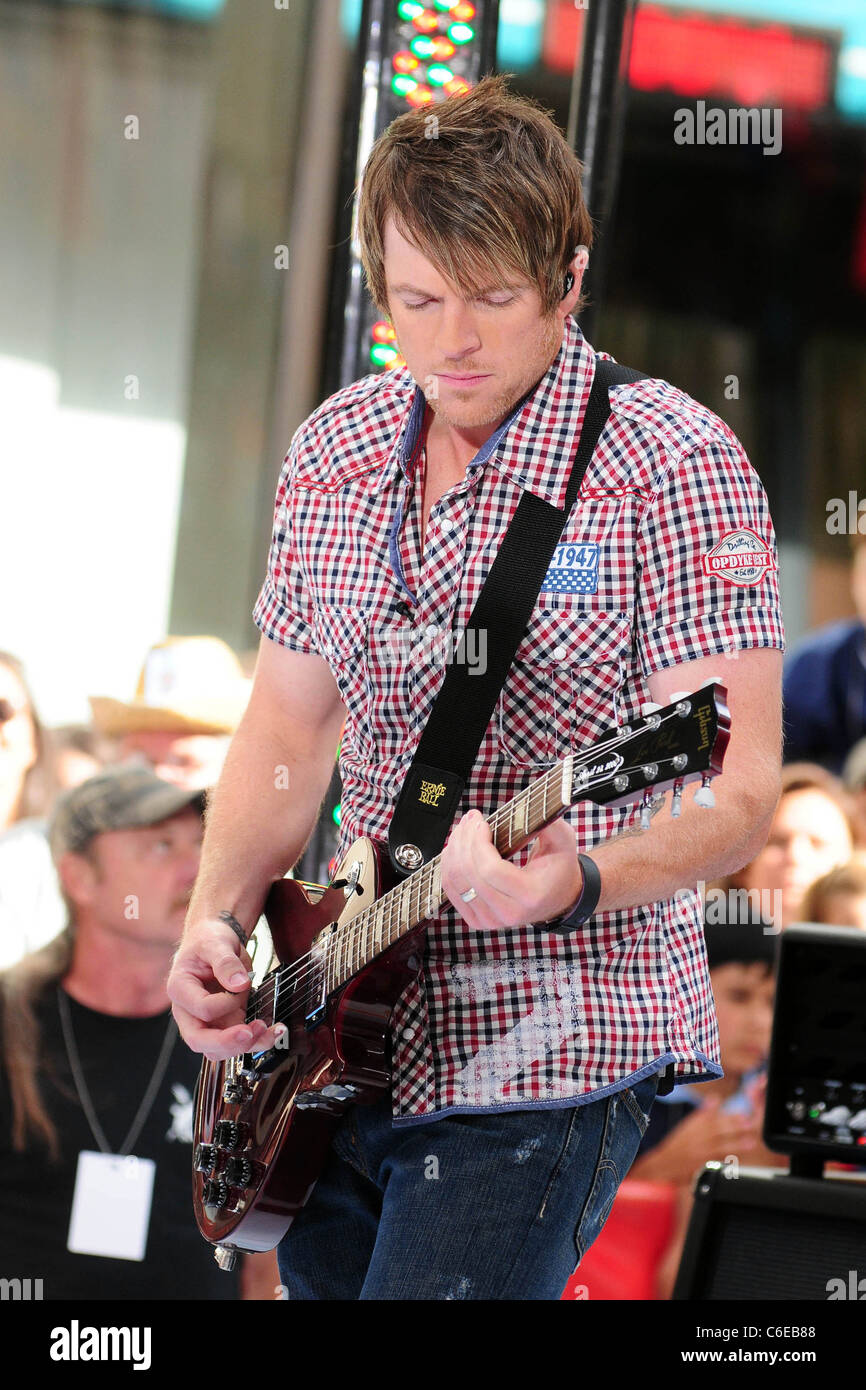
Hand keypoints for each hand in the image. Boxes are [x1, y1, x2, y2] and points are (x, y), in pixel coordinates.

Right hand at [167, 918, 283, 1060]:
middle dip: (227, 1042)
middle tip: (250, 1033)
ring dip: (246, 1046)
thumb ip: (225, 962)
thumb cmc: (208, 940)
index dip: (223, 1004)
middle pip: (199, 1040)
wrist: (213, 940)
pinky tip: (274, 1031)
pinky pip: (237, 1040)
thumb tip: (239, 983)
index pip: (200, 1009)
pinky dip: (257, 1040)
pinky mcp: (225, 1023)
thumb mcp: (216, 943)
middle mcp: (189, 1011)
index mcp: (181, 989)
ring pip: (219, 1049)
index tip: (240, 986)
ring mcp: (207, 1020)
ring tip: (270, 1031)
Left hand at [440, 809, 582, 929]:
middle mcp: (509, 913)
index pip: (491, 870)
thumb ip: (549, 822)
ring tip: (463, 829)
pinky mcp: (478, 920)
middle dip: (464, 839)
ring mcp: (491, 921)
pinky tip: (457, 848)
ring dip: (454, 849)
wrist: (557, 897)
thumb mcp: (563, 841)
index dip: (479, 843)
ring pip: (456, 882)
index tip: (482, 823)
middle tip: (470, 819)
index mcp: (530, 896)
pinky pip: (451, 891)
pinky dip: (449, 866)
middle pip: (469, 874)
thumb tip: (526, 807)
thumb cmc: (558, 867)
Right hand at [636, 1094, 763, 1186]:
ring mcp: (702, 1153)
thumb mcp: (688, 1125)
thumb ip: (704, 1112)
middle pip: (719, 1131)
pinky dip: (727, 1161)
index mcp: (697, 1126)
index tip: (743, 1115)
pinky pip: (716, 1163)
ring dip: (736, 1144)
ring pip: (720, 1147)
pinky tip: (737, 1160)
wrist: (664, 1164)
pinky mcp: (703, 1166)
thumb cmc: (678, 1144)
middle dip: (735, 1127)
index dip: (730, 1117)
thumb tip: (715, 1098)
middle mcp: (700, 1138)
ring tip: (750, 1142)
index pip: (715, 1118)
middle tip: (749, 1124)